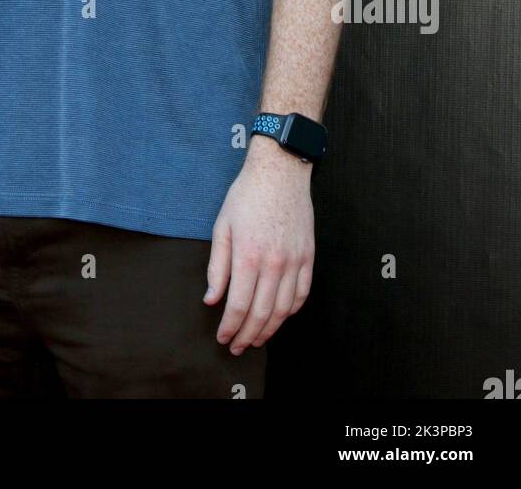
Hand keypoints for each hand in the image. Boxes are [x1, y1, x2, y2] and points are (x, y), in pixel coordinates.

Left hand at [204, 142, 314, 353]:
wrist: (279, 172)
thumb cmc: (246, 196)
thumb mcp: (222, 227)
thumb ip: (217, 266)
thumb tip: (212, 299)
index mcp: (248, 256)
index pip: (238, 306)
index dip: (230, 327)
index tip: (223, 338)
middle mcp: (273, 264)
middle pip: (261, 314)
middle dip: (247, 335)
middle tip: (237, 347)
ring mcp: (294, 261)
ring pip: (283, 310)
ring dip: (270, 330)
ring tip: (257, 339)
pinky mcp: (308, 256)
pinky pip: (302, 294)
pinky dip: (291, 312)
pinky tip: (280, 317)